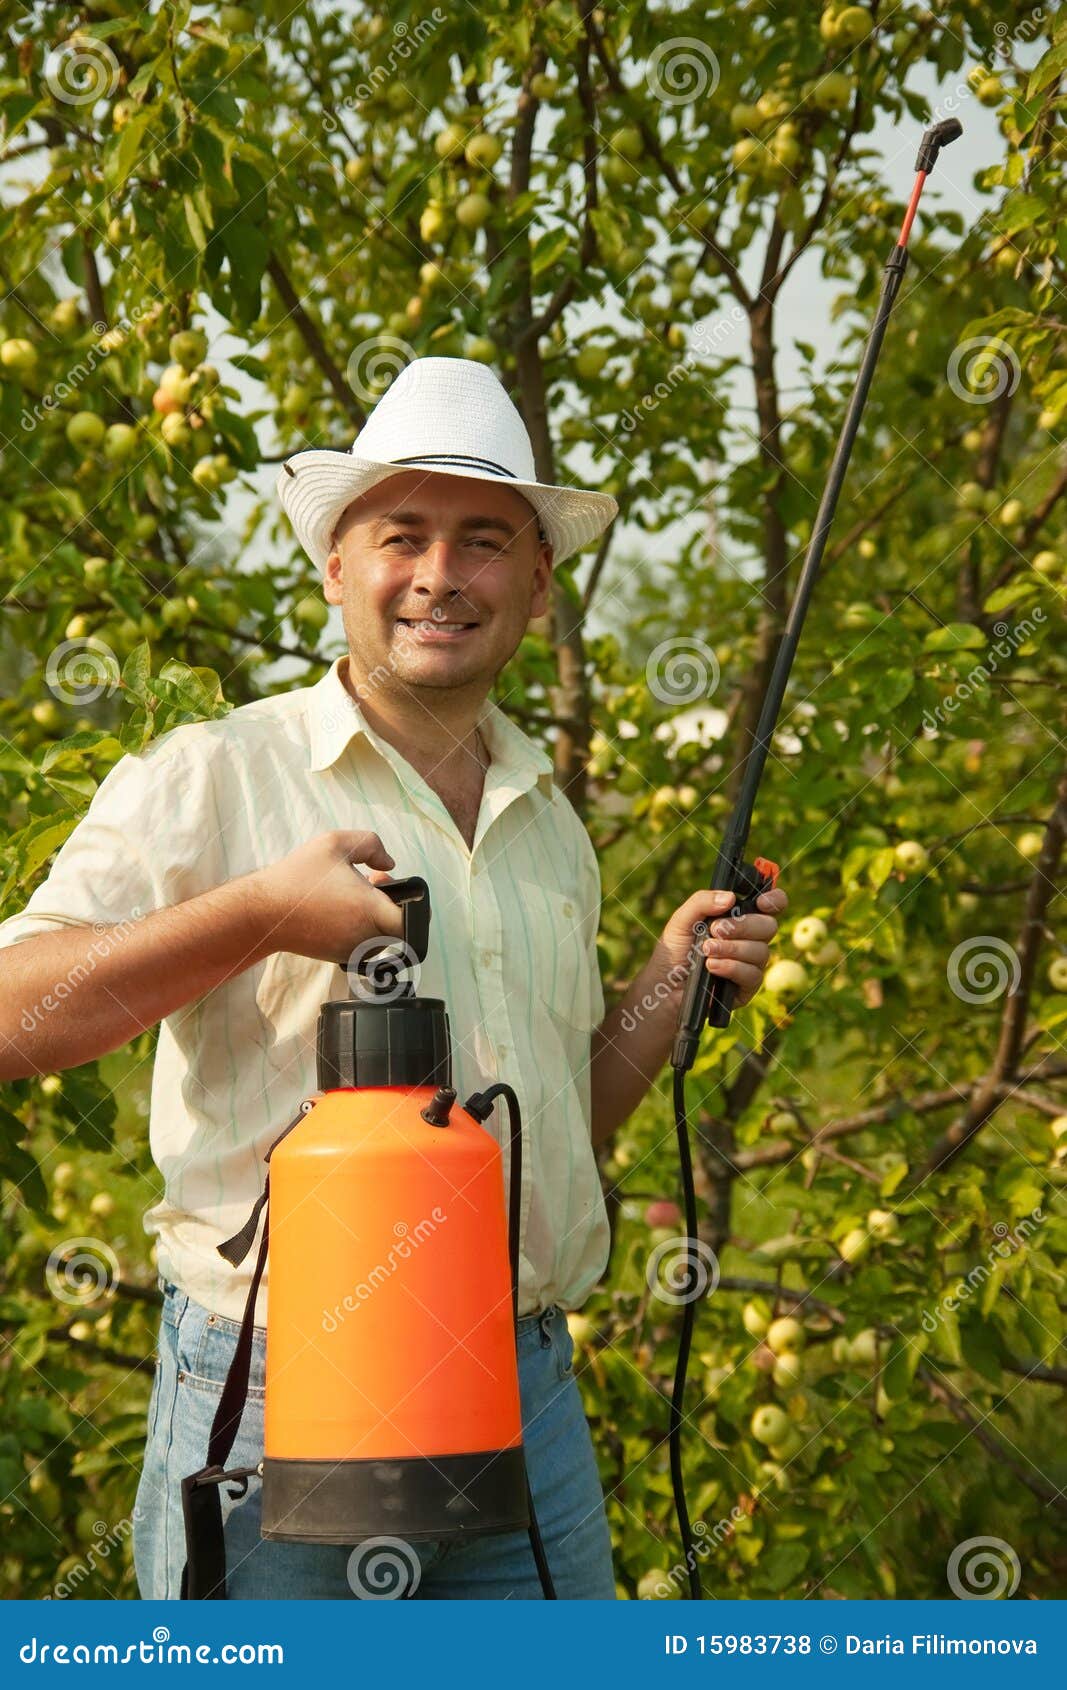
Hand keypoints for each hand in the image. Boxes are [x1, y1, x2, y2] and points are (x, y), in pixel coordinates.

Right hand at [250, 830, 404, 965]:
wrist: (262, 913)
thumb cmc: (297, 877)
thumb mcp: (335, 843)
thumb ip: (371, 845)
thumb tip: (389, 865)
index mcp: (369, 910)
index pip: (412, 922)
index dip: (412, 904)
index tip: (392, 885)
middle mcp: (364, 936)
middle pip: (400, 929)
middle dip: (393, 905)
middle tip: (374, 884)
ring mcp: (352, 950)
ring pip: (383, 938)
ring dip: (376, 916)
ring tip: (354, 893)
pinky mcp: (339, 958)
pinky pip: (364, 944)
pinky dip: (361, 926)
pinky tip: (341, 907)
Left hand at [653, 882, 788, 1009]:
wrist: (666, 986)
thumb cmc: (675, 951)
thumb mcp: (682, 920)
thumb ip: (702, 902)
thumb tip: (731, 897)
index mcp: (740, 918)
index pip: (772, 905)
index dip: (775, 900)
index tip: (761, 902)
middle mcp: (750, 939)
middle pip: (769, 926)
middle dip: (744, 926)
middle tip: (716, 930)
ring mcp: (751, 963)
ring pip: (761, 951)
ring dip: (731, 949)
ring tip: (706, 950)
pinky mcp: (748, 987)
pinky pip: (753, 974)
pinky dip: (731, 967)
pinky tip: (712, 967)